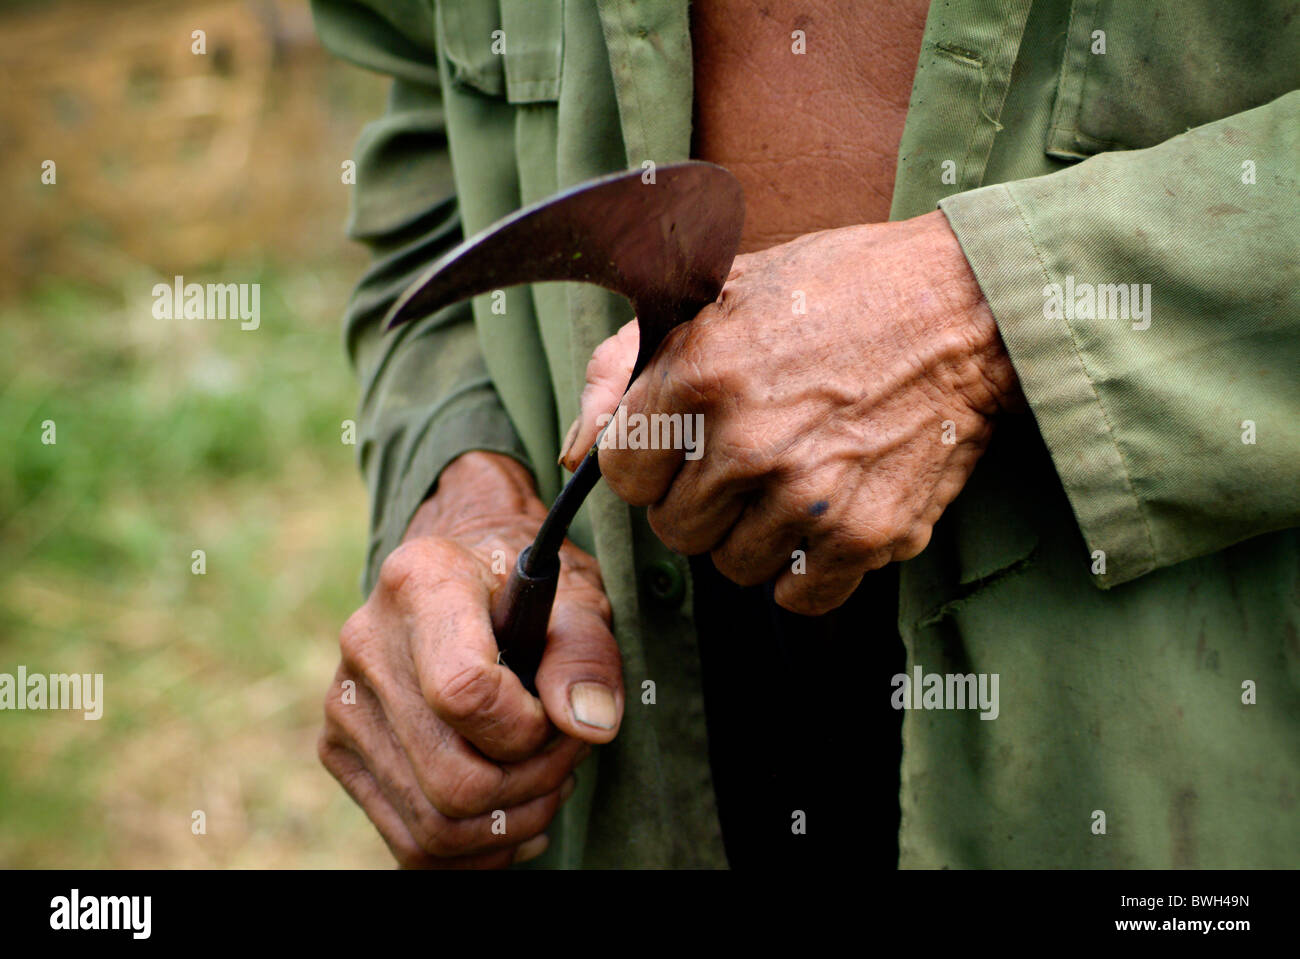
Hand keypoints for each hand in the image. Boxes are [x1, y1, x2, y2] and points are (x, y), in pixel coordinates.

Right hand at [319, 452, 622, 867]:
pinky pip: (411, 844)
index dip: (528, 727)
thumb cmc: (528, 593)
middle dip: (534, 784)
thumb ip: (586, 656)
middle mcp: (367, 642)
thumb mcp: (576, 600)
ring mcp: (346, 704)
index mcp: (421, 583)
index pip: (465, 692)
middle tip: (569, 753)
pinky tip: (516, 817)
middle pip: (454, 779)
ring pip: (435, 826)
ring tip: (549, 781)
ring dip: (513, 823)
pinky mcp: (340, 752)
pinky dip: (477, 851)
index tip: (553, 710)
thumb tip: (588, 725)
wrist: (465, 583)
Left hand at [560, 211, 1021, 615]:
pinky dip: (804, 572)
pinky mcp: (866, 533)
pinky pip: (798, 598)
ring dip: (752, 536)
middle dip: (699, 500)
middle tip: (745, 459)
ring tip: (792, 481)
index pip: (621, 473)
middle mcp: (746, 441)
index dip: (647, 461)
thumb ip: (626, 367)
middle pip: (673, 529)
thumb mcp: (720, 293)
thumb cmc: (837, 290)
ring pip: (732, 567)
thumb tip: (574, 450)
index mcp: (698, 373)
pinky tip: (822, 519)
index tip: (682, 445)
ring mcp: (807, 494)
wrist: (965, 306)